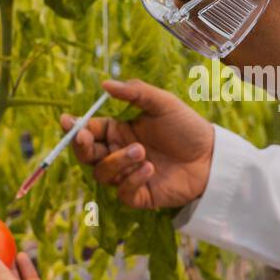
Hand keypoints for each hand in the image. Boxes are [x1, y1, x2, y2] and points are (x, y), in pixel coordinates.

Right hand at [63, 77, 214, 210]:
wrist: (212, 156)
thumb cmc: (187, 127)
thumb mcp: (163, 103)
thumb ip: (135, 92)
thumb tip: (105, 84)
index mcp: (120, 130)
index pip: (89, 130)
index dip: (75, 128)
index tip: (67, 122)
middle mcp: (119, 153)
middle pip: (86, 156)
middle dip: (81, 147)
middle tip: (85, 137)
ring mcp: (128, 175)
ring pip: (102, 174)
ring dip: (117, 162)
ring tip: (142, 152)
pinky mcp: (140, 195)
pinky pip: (122, 193)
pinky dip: (131, 181)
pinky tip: (149, 169)